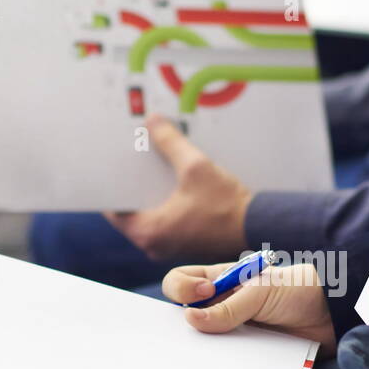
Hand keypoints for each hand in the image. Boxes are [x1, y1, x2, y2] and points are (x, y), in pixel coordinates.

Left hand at [105, 114, 252, 261]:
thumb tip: (153, 123)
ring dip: (149, 193)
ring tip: (151, 166)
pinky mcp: (183, 242)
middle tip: (130, 160)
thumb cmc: (227, 207)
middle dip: (132, 185)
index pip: (113, 209)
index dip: (111, 185)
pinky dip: (163, 202)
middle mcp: (154, 244)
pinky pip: (163, 220)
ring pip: (148, 215)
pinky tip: (170, 180)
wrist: (258, 227)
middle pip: (130, 210)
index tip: (110, 166)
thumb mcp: (196, 167)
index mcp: (148, 232)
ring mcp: (168, 245)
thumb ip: (170, 142)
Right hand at [163, 260, 336, 352]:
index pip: (181, 282)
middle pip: (185, 316)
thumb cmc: (297, 290)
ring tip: (214, 351)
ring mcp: (233, 330)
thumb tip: (190, 320)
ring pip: (203, 343)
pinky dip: (223, 366)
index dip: (182, 288)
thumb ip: (228, 308)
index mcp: (219, 281)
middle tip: (198, 329)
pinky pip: (226, 361)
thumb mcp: (260, 292)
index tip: (204, 292)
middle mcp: (221, 305)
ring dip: (204, 349)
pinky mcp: (246, 352)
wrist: (333, 314)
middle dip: (183, 325)